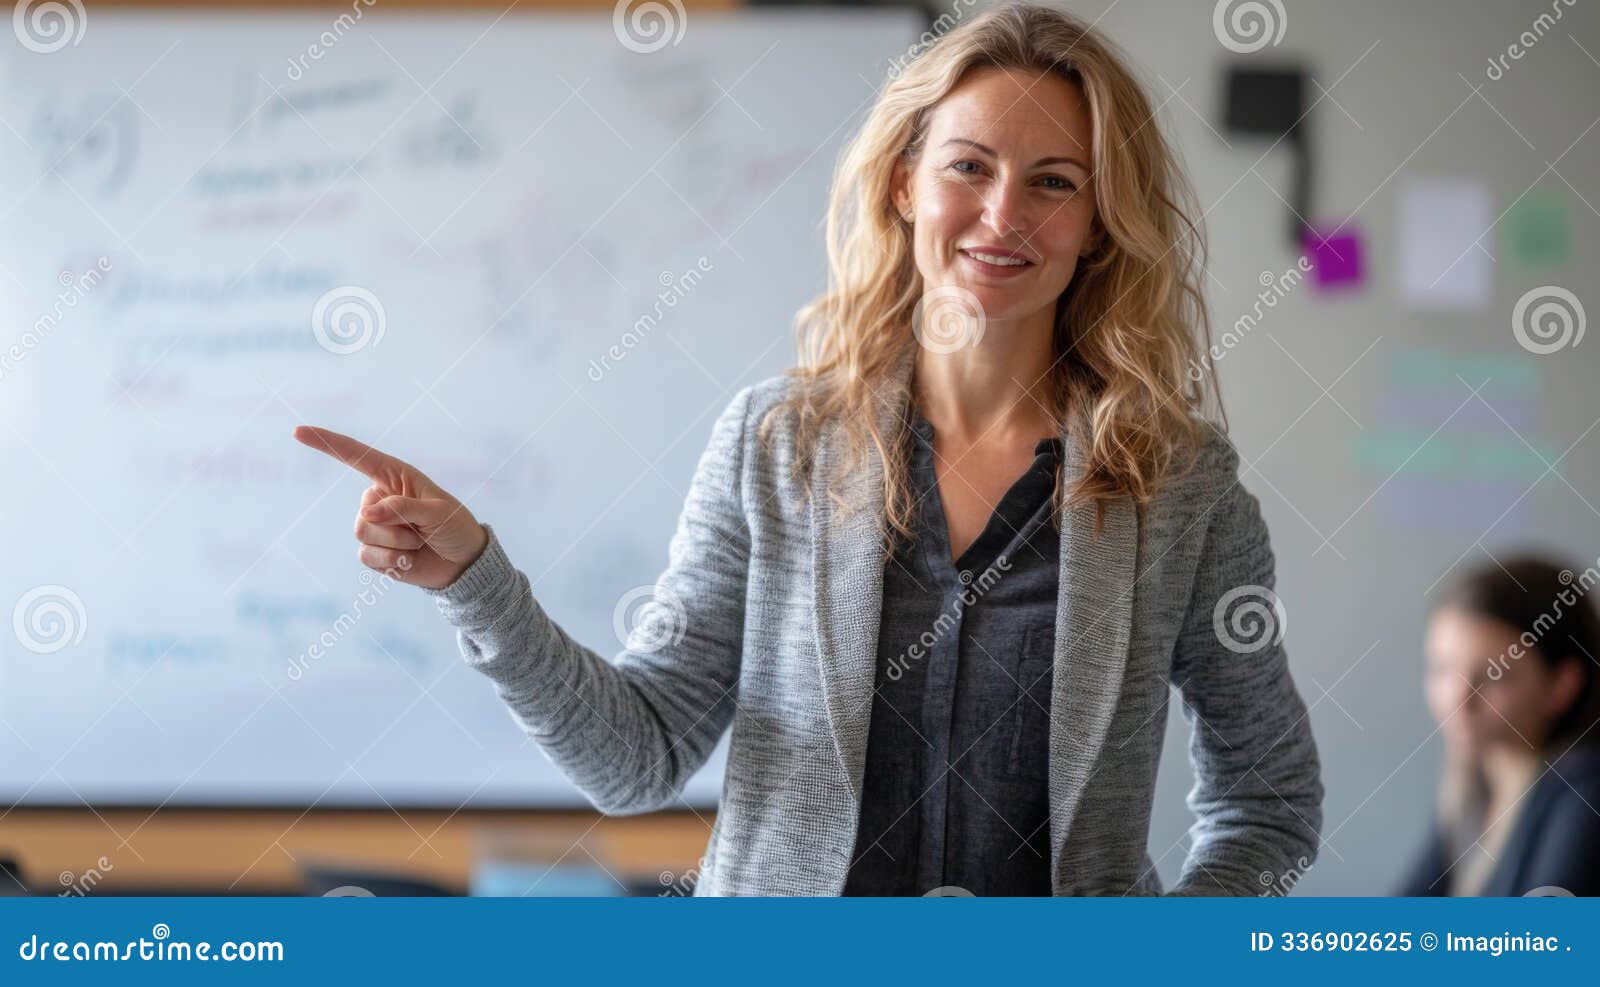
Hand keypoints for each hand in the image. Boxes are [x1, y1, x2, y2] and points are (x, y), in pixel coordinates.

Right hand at [292, 425, 489, 589]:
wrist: (462, 564)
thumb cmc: (455, 528)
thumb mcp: (438, 512)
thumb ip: (403, 508)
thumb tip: (366, 513)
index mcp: (395, 476)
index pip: (356, 456)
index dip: (326, 443)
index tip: (297, 432)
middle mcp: (380, 498)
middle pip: (365, 510)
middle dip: (397, 524)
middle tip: (423, 529)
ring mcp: (375, 525)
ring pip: (363, 532)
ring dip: (397, 542)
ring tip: (418, 542)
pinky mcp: (373, 551)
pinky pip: (367, 556)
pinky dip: (391, 561)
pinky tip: (408, 559)